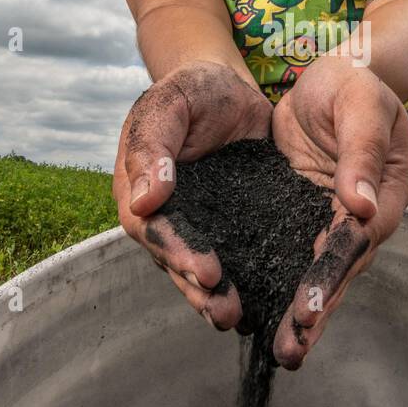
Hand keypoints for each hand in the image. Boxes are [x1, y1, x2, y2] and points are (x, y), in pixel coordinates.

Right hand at [114, 60, 272, 330]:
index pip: (154, 230)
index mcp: (139, 188)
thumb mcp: (169, 104)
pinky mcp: (231, 226)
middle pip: (176, 260)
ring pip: (203, 268)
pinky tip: (268, 301)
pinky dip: (249, 279)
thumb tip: (144, 200)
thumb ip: (153, 146)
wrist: (230, 88)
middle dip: (200, 289)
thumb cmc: (193, 89)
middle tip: (227, 310)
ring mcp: (198, 225)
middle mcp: (165, 215)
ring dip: (219, 296)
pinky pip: (237, 256)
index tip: (208, 272)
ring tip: (240, 318)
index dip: (179, 253)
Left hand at [269, 53, 407, 368]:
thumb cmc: (351, 83)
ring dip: (300, 311)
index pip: (359, 238)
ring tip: (280, 351)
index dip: (334, 273)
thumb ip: (361, 148)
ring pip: (317, 270)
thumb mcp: (360, 101)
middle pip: (341, 268)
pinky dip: (279, 283)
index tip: (310, 307)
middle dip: (317, 309)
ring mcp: (332, 219)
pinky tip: (258, 312)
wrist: (328, 79)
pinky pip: (291, 253)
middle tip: (292, 348)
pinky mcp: (302, 216)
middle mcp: (364, 213)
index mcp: (386, 187)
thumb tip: (358, 203)